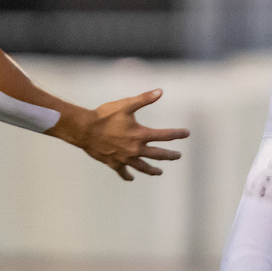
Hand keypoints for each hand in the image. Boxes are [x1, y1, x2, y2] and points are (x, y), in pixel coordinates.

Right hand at [70, 89, 189, 180]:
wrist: (85, 130)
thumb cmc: (105, 116)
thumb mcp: (126, 105)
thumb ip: (144, 99)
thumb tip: (160, 92)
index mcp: (140, 134)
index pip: (164, 135)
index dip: (177, 134)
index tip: (187, 133)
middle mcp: (135, 149)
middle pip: (157, 154)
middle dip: (169, 155)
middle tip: (178, 156)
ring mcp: (125, 158)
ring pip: (143, 167)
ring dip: (152, 170)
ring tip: (159, 172)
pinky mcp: (114, 163)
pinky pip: (123, 172)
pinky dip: (128, 175)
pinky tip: (131, 178)